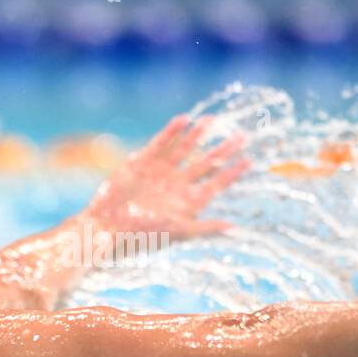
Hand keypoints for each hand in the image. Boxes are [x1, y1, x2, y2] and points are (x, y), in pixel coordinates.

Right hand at [81, 115, 249, 240]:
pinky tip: (184, 120)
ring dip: (198, 136)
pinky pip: (160, 144)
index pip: (217, 184)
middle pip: (206, 163)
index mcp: (188, 203)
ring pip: (184, 150)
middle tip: (240, 136)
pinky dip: (171, 132)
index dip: (233, 172)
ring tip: (212, 121)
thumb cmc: (143, 236)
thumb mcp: (179, 233)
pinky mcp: (142, 163)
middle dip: (223, 149)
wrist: (108, 228)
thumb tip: (234, 228)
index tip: (249, 160)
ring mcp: (160, 173)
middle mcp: (177, 186)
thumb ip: (206, 228)